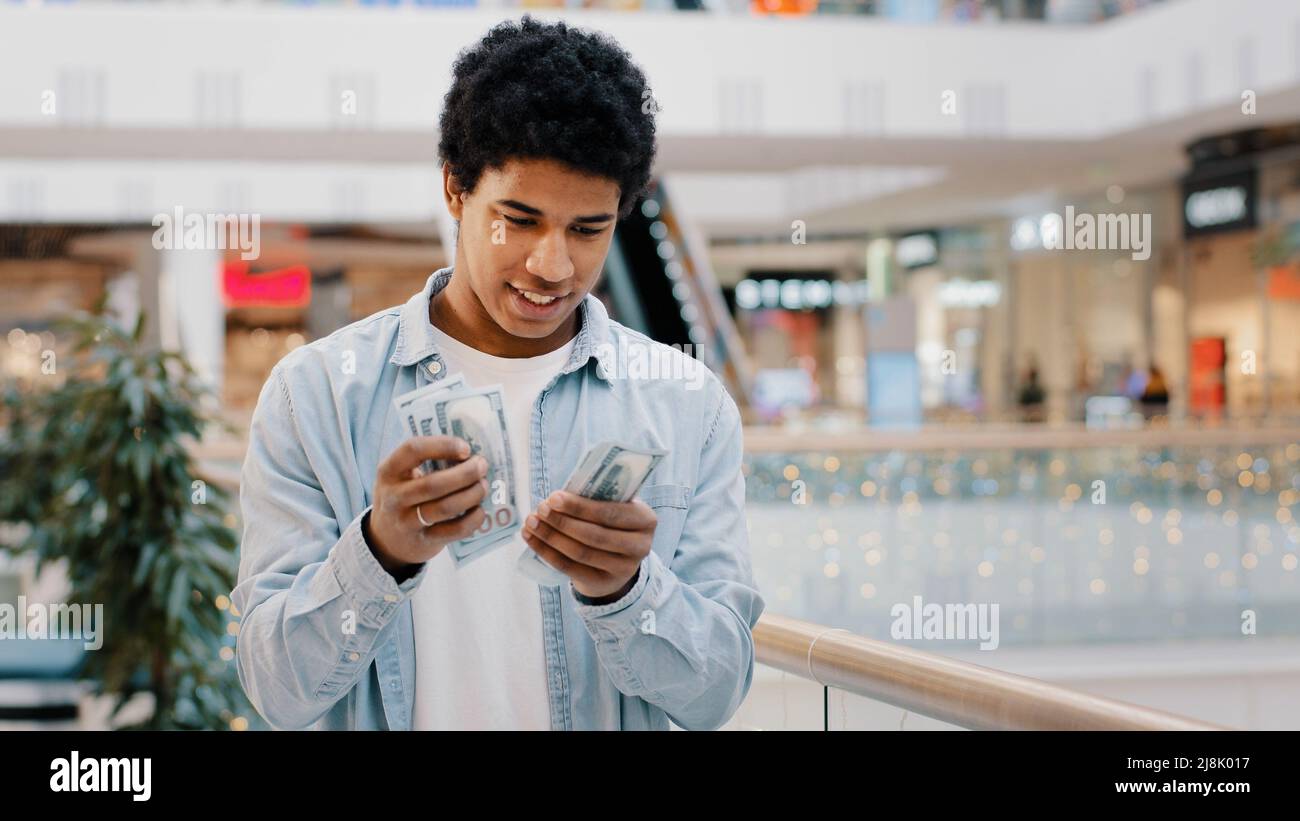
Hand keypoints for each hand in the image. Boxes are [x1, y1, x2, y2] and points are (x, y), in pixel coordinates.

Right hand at [366, 436, 488, 575]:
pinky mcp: (424, 541)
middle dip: (465, 473)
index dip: (442, 445)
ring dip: (472, 495)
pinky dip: (473, 519)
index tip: (466, 448)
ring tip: (483, 486)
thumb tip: (470, 456)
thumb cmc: (402, 496)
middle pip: (434, 484)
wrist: (386, 539)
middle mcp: (394, 497)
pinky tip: (479, 510)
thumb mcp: (400, 475)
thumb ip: (424, 462)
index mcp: (388, 472)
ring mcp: (407, 522)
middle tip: (482, 466)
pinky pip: (455, 530)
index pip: (412, 451)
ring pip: (446, 508)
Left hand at [522, 490, 656, 599]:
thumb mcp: (614, 506)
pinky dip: (546, 552)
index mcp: (645, 519)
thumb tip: (556, 498)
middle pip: (594, 535)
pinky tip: (531, 538)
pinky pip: (569, 568)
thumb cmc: (611, 522)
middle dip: (563, 521)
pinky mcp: (603, 583)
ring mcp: (623, 569)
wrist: (618, 560)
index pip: (610, 513)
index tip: (553, 497)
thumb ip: (596, 499)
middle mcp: (640, 546)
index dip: (580, 507)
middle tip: (540, 509)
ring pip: (580, 553)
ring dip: (551, 536)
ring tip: (531, 522)